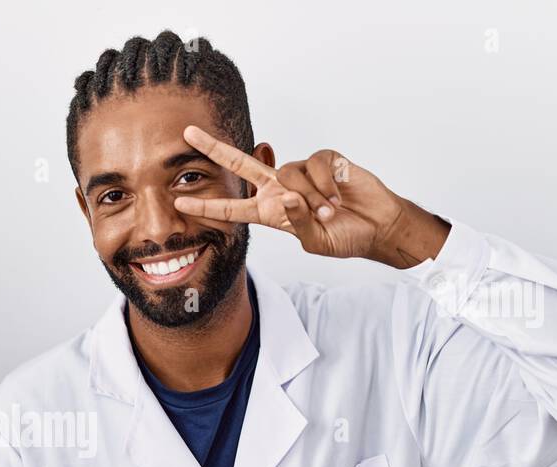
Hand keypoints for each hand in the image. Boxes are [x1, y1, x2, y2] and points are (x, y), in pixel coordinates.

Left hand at [172, 126, 447, 266]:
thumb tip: (288, 199)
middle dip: (215, 149)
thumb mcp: (316, 242)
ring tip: (330, 211)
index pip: (234, 207)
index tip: (179, 202)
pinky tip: (340, 195)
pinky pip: (317, 165)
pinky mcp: (325, 160)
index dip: (208, 205)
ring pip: (290, 172)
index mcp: (271, 212)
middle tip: (188, 133)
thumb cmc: (344, 237)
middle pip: (242, 163)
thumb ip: (298, 223)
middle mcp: (281, 189)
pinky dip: (328, 184)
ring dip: (312, 197)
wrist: (377, 226)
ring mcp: (302, 173)